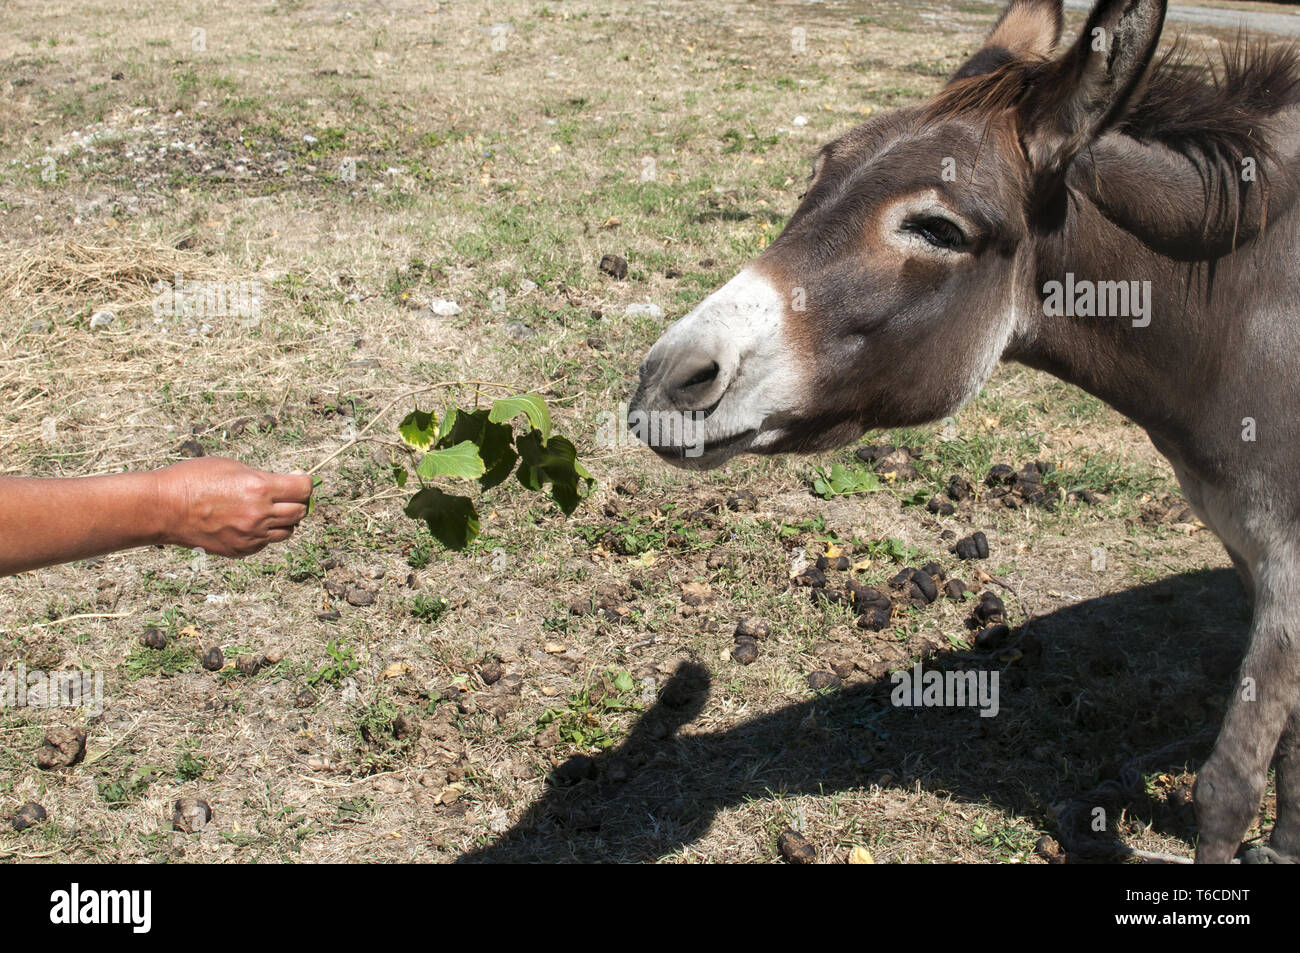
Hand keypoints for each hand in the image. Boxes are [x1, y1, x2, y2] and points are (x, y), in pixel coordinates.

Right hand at [155, 457, 312, 557]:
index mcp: (259, 488)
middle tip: (286, 495)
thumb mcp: (232, 467)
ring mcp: (250, 535)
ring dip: (284, 520)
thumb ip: (262, 477)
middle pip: (300, 511)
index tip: (299, 480)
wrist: (163, 507)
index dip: (304, 483)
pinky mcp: (240, 550)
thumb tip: (284, 483)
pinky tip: (248, 522)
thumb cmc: (193, 479)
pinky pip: (266, 543)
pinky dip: (264, 533)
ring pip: (287, 531)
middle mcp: (259, 514)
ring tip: (267, 510)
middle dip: (297, 501)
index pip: (303, 489)